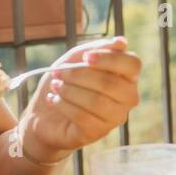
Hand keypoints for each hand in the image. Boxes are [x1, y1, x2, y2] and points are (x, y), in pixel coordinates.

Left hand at [18, 36, 141, 162]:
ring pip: (97, 101)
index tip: (87, 58)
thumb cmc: (63, 84)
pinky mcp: (97, 133)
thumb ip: (95, 49)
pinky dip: (63, 105)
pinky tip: (54, 100)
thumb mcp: (73, 60)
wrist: (43, 115)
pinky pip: (83, 117)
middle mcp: (127, 98)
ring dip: (69, 90)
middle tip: (57, 71)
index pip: (133, 65)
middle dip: (80, 75)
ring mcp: (114, 118)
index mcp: (126, 77)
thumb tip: (122, 42)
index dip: (110, 59)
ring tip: (55, 85)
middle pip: (112, 83)